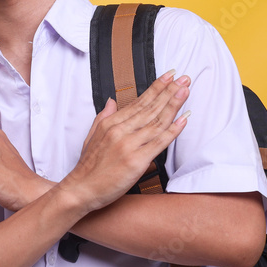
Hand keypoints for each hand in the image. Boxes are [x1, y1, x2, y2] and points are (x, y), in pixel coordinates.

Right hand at [60, 71, 189, 214]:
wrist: (81, 190)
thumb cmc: (88, 168)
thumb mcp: (91, 137)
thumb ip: (103, 117)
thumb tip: (112, 101)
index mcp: (110, 124)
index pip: (138, 103)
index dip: (155, 88)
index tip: (168, 77)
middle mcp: (120, 131)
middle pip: (149, 108)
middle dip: (168, 91)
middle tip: (183, 79)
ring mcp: (128, 145)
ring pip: (156, 122)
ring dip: (173, 105)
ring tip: (185, 91)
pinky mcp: (136, 161)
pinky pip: (158, 142)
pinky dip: (173, 130)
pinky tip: (183, 119)